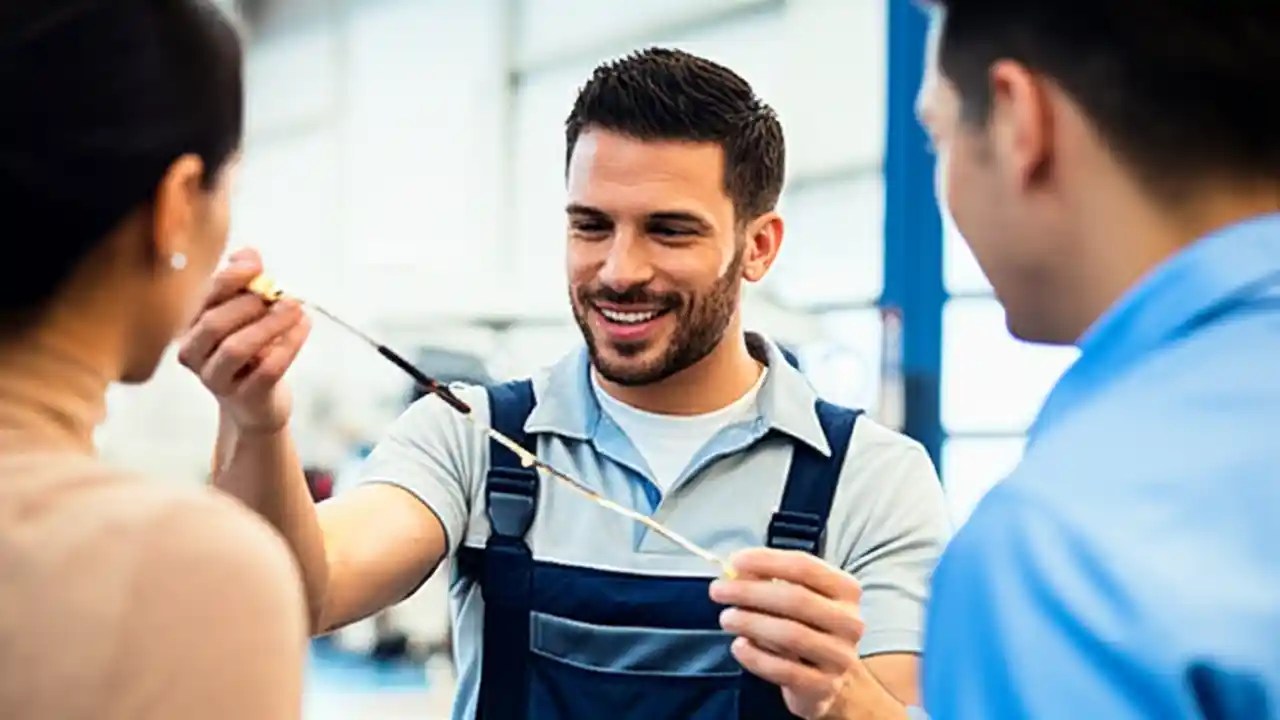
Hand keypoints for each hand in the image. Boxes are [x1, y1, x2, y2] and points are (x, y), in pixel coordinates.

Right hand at [178, 248, 310, 434]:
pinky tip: (304, 327)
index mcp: (192, 326)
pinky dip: (288, 345)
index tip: (257, 265)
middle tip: (282, 294)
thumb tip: (247, 255)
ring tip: (295, 308)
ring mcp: (216, 379)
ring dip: (269, 324)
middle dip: (249, 304)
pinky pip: (266, 370)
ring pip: (236, 348)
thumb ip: (246, 283)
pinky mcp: (244, 398)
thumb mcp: (247, 315)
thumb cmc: (251, 352)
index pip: (205, 297)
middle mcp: (195, 354)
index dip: (230, 278)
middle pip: (214, 323)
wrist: (257, 404)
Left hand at [710, 548, 888, 719]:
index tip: (735, 561)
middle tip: (718, 591)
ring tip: (726, 618)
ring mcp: (839, 656)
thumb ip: (770, 581)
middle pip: (796, 599)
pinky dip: (755, 656)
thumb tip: (737, 571)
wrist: (829, 681)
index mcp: (845, 590)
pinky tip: (738, 646)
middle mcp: (849, 622)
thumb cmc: (807, 628)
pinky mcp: (824, 687)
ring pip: (790, 634)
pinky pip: (784, 670)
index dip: (768, 562)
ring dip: (750, 623)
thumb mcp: (796, 599)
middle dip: (751, 592)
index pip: (805, 567)